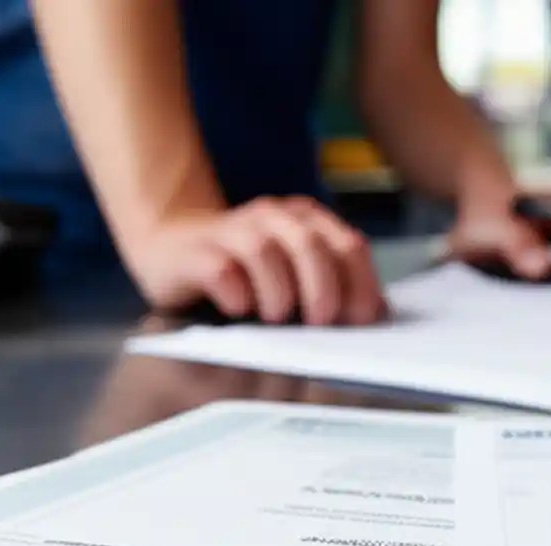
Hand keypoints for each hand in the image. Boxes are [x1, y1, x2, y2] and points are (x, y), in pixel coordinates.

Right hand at [120, 196, 385, 324]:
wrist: (173, 246)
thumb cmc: (248, 272)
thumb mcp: (297, 276)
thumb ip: (336, 286)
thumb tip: (377, 315)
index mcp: (308, 220)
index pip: (349, 247)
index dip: (360, 286)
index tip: (359, 322)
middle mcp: (273, 217)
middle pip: (311, 246)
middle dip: (324, 289)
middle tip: (320, 323)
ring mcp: (232, 229)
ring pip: (266, 251)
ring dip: (279, 292)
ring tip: (277, 318)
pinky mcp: (196, 250)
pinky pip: (221, 268)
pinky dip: (236, 293)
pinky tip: (240, 310)